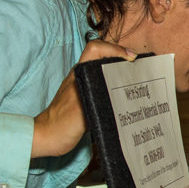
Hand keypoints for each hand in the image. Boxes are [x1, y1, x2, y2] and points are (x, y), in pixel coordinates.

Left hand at [32, 39, 136, 157]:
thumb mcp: (80, 109)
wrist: (49, 138)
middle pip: (104, 56)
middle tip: (139, 69)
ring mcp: (86, 86)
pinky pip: (106, 84)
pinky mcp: (90, 97)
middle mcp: (84, 76)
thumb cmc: (60, 124)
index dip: (115, 49)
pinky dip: (119, 85)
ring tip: (138, 80)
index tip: (131, 59)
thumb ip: (95, 95)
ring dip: (122, 71)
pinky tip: (129, 95)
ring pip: (106, 70)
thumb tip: (118, 89)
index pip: (96, 49)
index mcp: (80, 74)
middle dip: (123, 58)